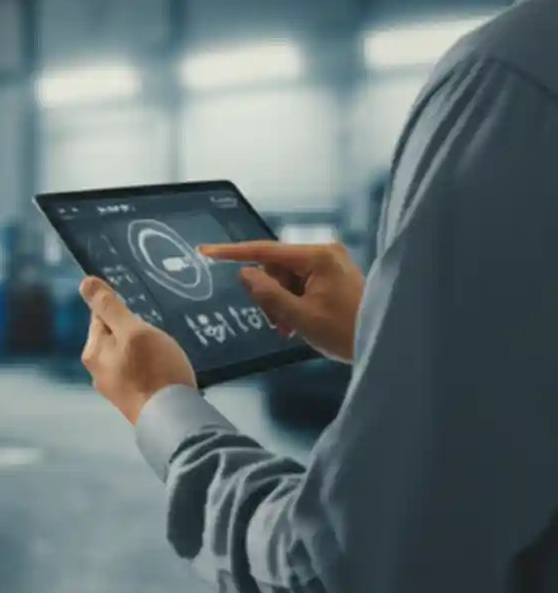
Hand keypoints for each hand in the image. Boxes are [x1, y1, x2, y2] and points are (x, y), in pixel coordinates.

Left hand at [79, 277, 195, 424]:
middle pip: (113, 337)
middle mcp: (97, 370)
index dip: (121, 310)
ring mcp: (113, 388)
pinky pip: (136, 374)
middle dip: (132, 332)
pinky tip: (163, 371)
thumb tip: (85, 282)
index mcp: (93, 350)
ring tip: (162, 354)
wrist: (172, 418)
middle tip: (155, 336)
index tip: (140, 313)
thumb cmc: (154, 369)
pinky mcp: (130, 401)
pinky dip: (147, 368)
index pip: (100, 316)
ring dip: (141, 350)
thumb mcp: (133, 330)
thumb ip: (110, 307)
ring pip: (125, 356)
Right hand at [199, 241, 364, 362]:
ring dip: (281, 302)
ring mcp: (330, 262)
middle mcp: (324, 252)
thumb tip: (245, 273)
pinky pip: (300, 282)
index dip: (232, 253)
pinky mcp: (333, 274)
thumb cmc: (345, 331)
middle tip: (278, 323)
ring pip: (285, 277)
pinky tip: (299, 322)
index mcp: (317, 257)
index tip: (206, 251)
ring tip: (291, 328)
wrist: (386, 341)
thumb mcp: (299, 317)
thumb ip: (267, 294)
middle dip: (270, 294)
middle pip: (274, 267)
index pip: (264, 251)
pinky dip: (293, 301)